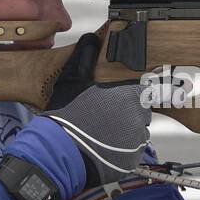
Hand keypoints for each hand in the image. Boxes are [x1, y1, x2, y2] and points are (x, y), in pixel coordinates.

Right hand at [41, 33, 150, 187]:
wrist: (58, 151)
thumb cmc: (65, 115)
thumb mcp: (73, 78)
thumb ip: (87, 58)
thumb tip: (91, 39)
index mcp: (128, 94)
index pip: (142, 91)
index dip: (129, 95)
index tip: (117, 100)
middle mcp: (138, 117)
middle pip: (140, 112)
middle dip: (127, 114)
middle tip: (104, 118)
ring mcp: (137, 140)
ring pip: (137, 133)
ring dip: (125, 132)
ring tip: (102, 134)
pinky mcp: (133, 160)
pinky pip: (132, 152)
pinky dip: (122, 150)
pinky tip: (104, 147)